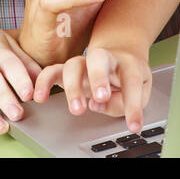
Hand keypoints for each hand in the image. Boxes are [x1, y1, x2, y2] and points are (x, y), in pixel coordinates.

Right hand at [34, 46, 152, 133]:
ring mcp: (84, 63)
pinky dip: (44, 81)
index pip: (131, 81)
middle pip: (98, 59)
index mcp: (127, 63)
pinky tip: (40, 96)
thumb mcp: (139, 89)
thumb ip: (121, 101)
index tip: (134, 126)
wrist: (120, 53)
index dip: (133, 105)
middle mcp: (104, 59)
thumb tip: (97, 105)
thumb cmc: (128, 75)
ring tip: (77, 109)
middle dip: (98, 77)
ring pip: (74, 65)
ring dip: (73, 88)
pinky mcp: (68, 69)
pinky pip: (53, 70)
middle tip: (101, 97)